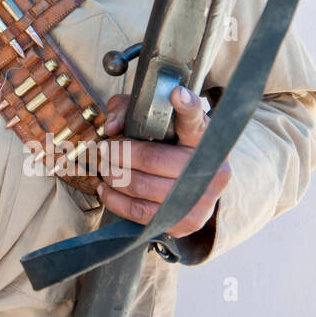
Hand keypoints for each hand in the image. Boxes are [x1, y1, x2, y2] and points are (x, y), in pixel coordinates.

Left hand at [98, 84, 231, 237]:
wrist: (196, 184)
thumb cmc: (170, 145)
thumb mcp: (153, 119)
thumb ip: (129, 111)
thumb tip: (111, 127)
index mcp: (204, 135)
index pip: (195, 118)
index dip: (186, 106)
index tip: (176, 94)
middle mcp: (211, 166)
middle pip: (154, 158)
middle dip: (119, 154)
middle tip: (104, 149)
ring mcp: (203, 198)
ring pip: (143, 187)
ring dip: (114, 177)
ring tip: (104, 169)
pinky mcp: (189, 222)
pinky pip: (142, 213)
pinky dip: (116, 201)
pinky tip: (106, 190)